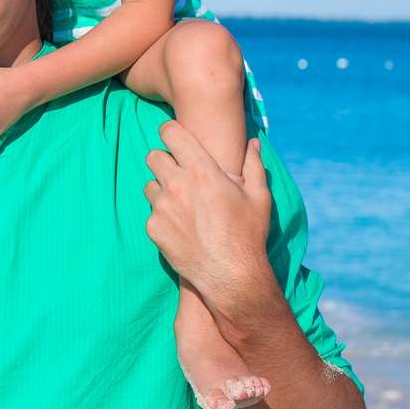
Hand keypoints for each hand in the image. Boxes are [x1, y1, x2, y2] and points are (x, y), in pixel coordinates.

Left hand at [144, 122, 272, 299]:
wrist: (231, 276)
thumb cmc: (248, 234)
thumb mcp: (259, 197)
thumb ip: (253, 164)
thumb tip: (252, 142)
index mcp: (201, 170)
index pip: (169, 133)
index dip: (171, 133)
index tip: (176, 139)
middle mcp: (177, 184)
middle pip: (153, 156)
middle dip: (165, 161)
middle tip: (181, 175)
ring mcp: (162, 206)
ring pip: (150, 184)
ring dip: (162, 189)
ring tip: (184, 205)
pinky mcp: (153, 227)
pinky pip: (151, 211)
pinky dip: (162, 215)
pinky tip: (181, 226)